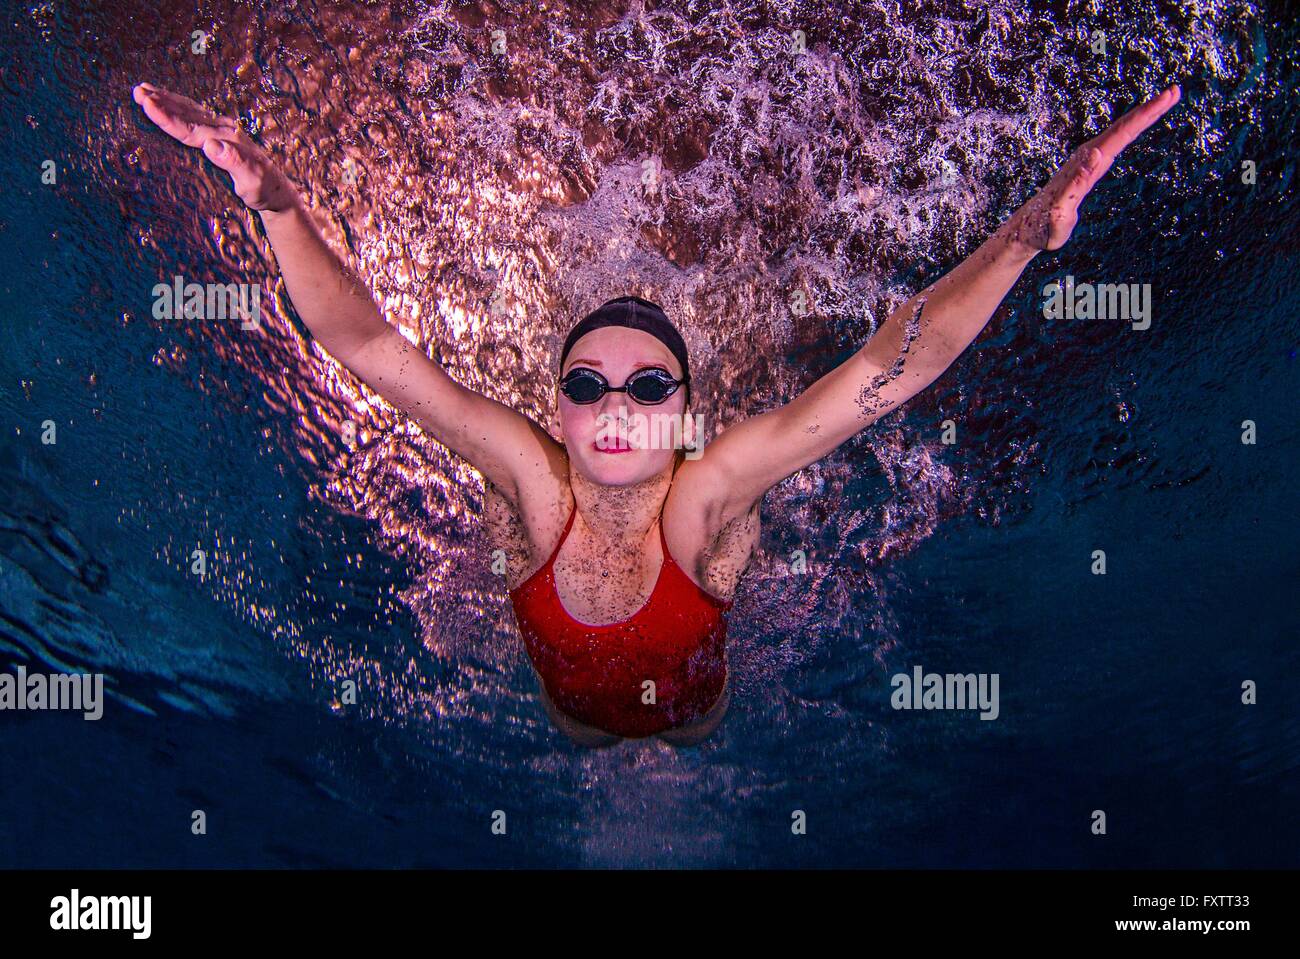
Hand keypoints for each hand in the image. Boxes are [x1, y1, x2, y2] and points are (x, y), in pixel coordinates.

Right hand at [131, 82, 296, 212]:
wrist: (278, 192)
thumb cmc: (264, 190)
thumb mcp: (252, 182)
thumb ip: (234, 163)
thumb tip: (211, 145)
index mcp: (226, 139)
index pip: (190, 127)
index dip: (167, 116)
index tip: (147, 104)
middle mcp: (224, 130)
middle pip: (187, 113)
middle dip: (161, 101)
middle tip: (137, 91)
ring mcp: (223, 130)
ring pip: (190, 110)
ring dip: (166, 100)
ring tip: (144, 90)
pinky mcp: (221, 135)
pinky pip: (195, 115)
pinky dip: (178, 106)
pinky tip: (167, 102)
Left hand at [1006, 84, 1181, 252]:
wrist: (1028, 229)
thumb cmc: (1043, 228)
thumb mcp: (1059, 214)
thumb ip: (1074, 187)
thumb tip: (1095, 155)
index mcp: (1085, 165)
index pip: (1120, 135)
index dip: (1144, 116)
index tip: (1165, 99)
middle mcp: (1087, 156)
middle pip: (1123, 127)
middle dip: (1149, 109)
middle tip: (1175, 91)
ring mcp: (1088, 159)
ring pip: (1120, 131)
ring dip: (1143, 114)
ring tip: (1166, 99)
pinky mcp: (1089, 164)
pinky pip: (1115, 141)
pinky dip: (1131, 128)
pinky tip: (1141, 121)